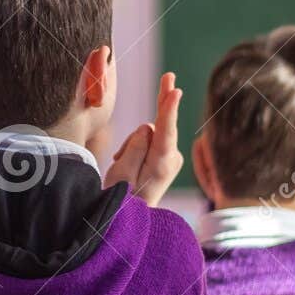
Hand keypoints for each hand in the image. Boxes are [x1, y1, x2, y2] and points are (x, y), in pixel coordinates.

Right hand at [102, 72, 183, 206]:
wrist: (127, 219)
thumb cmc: (121, 199)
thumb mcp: (122, 174)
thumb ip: (136, 147)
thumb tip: (149, 126)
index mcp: (161, 164)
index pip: (165, 131)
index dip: (168, 109)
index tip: (175, 90)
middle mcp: (171, 159)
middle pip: (164, 124)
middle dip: (163, 103)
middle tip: (169, 75)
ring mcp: (170, 159)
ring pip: (150, 133)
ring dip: (134, 142)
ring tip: (119, 163)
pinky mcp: (165, 158)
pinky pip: (150, 140)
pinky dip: (137, 146)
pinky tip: (126, 162)